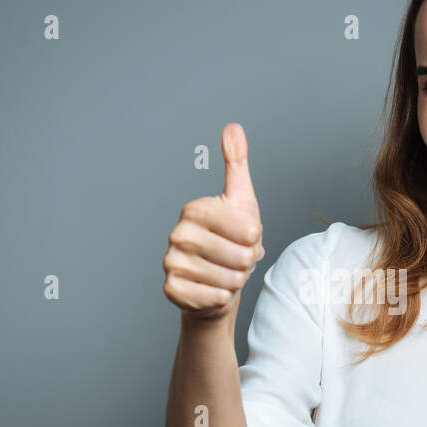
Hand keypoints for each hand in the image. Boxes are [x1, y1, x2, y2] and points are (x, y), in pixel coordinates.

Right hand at [162, 123, 264, 321]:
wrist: (216, 281)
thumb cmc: (232, 240)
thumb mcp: (241, 200)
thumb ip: (236, 164)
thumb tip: (232, 128)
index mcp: (194, 209)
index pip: (248, 229)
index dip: (256, 238)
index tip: (247, 237)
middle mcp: (177, 234)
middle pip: (239, 256)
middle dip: (247, 263)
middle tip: (238, 260)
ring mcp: (171, 262)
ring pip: (228, 280)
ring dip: (236, 281)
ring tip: (227, 273)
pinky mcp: (171, 289)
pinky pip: (213, 298)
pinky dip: (222, 297)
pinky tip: (215, 289)